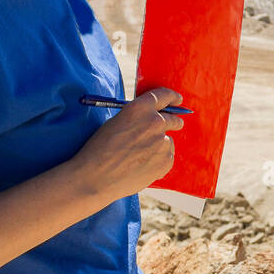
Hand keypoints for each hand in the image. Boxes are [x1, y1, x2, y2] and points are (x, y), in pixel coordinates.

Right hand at [70, 87, 183, 201]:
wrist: (96, 178)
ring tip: (137, 157)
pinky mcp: (166, 160)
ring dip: (158, 146)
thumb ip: (137, 117)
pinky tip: (140, 167)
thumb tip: (151, 118)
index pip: (164, 96)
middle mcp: (155, 122)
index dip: (172, 97)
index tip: (177, 100)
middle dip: (173, 122)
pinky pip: (167, 157)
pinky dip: (158, 161)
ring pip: (167, 141)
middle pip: (173, 119)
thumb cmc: (100, 150)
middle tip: (171, 126)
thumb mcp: (116, 122)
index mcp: (140, 108)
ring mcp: (162, 142)